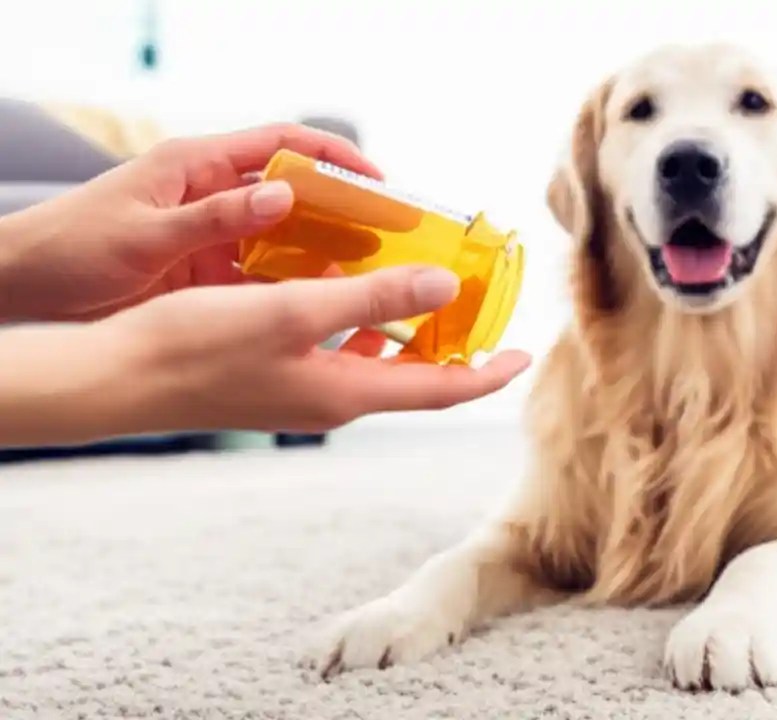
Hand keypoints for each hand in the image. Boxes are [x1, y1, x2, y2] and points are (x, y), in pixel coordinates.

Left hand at [0, 123, 378, 321]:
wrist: (24, 289)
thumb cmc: (70, 248)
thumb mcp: (144, 234)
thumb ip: (214, 217)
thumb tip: (282, 197)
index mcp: (198, 165)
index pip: (284, 144)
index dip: (337, 157)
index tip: (379, 181)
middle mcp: (212, 194)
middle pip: (295, 192)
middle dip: (344, 210)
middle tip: (390, 236)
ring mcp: (211, 235)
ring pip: (284, 238)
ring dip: (323, 254)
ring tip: (367, 275)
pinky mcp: (204, 273)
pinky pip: (261, 276)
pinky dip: (290, 288)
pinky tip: (319, 305)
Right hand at [0, 265, 531, 446]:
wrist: (116, 377)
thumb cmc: (199, 347)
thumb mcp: (295, 313)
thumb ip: (372, 298)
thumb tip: (444, 286)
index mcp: (349, 394)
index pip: (443, 390)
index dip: (489, 373)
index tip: (525, 352)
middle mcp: (333, 400)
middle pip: (416, 376)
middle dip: (453, 344)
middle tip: (480, 305)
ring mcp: (303, 391)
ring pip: (376, 361)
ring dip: (405, 328)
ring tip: (425, 285)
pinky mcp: (274, 375)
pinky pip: (337, 349)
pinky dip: (358, 321)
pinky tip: (347, 283)